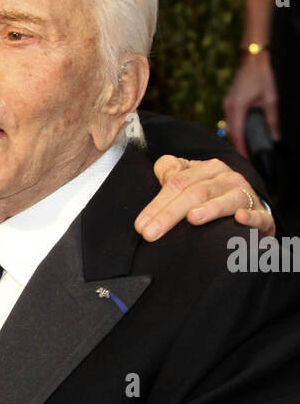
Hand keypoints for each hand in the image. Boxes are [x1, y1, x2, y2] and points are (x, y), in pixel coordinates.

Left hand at [134, 155, 274, 242]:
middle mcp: (227, 178)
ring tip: (192, 218)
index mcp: (206, 170)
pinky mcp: (263, 216)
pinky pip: (259, 216)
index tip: (140, 225)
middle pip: (196, 193)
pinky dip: (251, 217)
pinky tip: (240, 218)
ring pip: (227, 200)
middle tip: (151, 233)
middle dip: (171, 214)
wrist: (250, 209)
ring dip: (211, 208)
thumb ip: (172, 175)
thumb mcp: (190, 182)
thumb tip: (160, 170)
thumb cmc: (212, 197)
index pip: (177, 183)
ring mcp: (246, 196)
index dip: (157, 204)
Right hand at [223, 51, 279, 155]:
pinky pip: (230, 120)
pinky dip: (235, 129)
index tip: (246, 160)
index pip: (237, 135)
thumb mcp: (271, 99)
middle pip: (231, 133)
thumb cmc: (262, 76)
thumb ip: (272, 120)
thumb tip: (276, 138)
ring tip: (245, 148)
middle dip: (238, 146)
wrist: (253, 59)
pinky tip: (243, 134)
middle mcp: (229, 107)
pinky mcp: (229, 101)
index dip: (241, 149)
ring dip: (236, 138)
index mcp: (238, 108)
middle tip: (247, 158)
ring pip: (229, 127)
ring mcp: (227, 103)